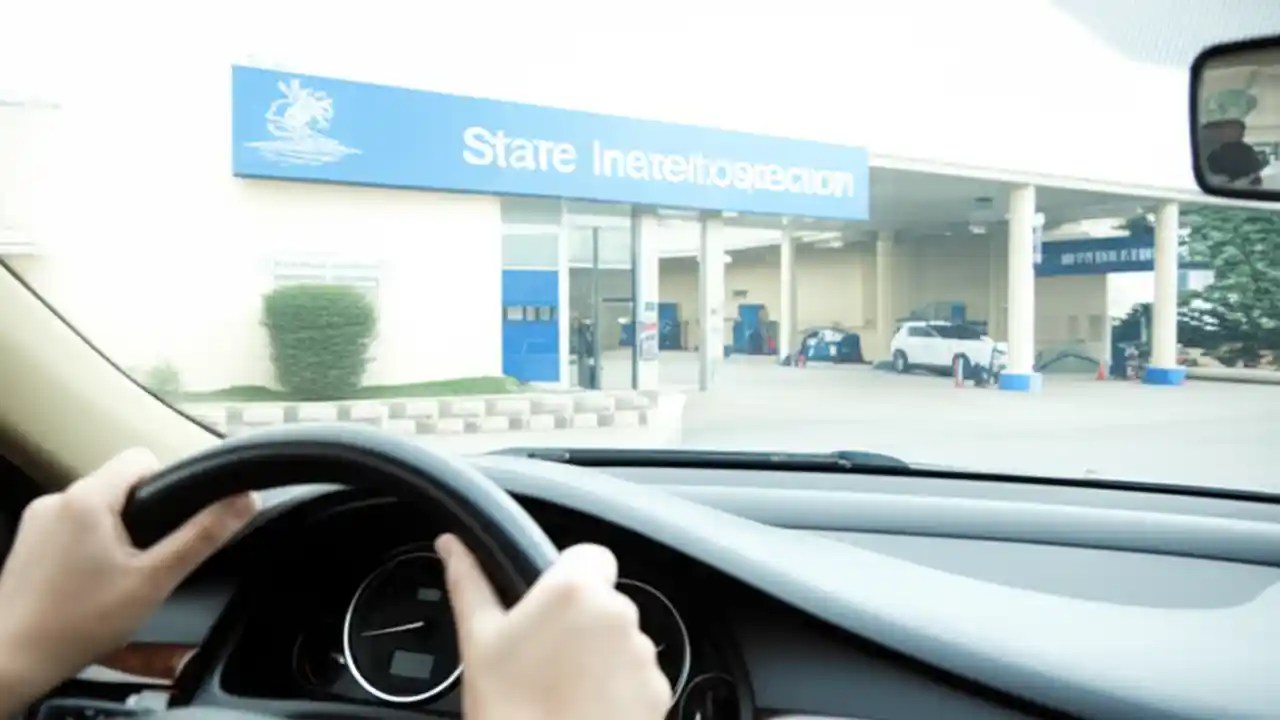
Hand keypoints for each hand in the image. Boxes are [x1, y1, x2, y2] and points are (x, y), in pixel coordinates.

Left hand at [0, 448, 256, 713]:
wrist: (11, 660)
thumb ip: (202, 536)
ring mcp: (35, 522)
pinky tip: (88, 585)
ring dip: (112, 532)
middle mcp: (56, 501)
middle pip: (117, 485)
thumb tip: (244, 500)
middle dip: (140, 517)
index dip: (167, 486)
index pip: (141, 458)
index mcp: (87, 498)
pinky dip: (86, 547)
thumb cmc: (79, 622)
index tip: (171, 525)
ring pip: (93, 508)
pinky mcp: (25, 544)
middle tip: (146, 562)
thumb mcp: (155, 580)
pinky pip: (69, 527)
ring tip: (117, 577)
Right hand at [437, 534, 671, 719]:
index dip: (571, 577)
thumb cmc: (507, 710)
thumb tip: (451, 545)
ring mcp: (642, 656)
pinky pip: (639, 676)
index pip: (591, 556)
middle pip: (605, 601)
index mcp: (574, 591)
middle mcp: (618, 615)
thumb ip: (468, 581)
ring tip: (564, 687)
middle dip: (581, 622)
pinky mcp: (659, 691)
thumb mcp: (478, 641)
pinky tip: (586, 706)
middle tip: (546, 655)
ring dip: (600, 655)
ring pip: (622, 639)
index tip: (550, 606)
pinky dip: (620, 687)